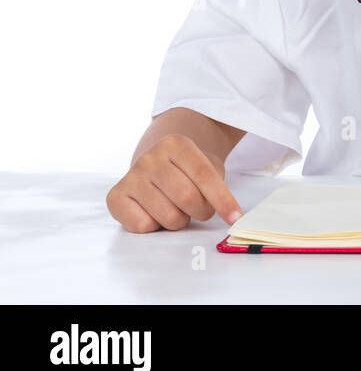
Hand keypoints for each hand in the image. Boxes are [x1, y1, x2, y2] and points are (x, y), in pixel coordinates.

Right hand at [106, 134, 243, 232]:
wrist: (154, 164)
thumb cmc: (186, 171)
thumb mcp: (206, 167)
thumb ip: (216, 186)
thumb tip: (231, 216)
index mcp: (177, 144)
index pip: (205, 177)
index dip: (223, 200)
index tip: (236, 218)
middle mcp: (150, 157)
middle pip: (187, 198)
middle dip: (201, 212)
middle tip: (201, 210)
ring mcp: (131, 176)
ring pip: (168, 216)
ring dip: (180, 221)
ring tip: (176, 208)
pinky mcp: (115, 196)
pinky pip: (143, 226)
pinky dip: (155, 227)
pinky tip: (155, 212)